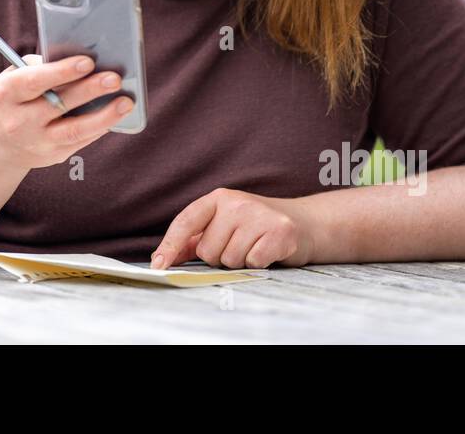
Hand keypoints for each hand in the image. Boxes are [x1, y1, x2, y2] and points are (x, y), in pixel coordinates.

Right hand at [0, 53, 133, 170]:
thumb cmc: (13, 98)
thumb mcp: (14, 78)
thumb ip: (41, 66)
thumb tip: (83, 61)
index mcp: (7, 94)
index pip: (34, 81)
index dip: (62, 72)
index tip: (88, 61)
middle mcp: (19, 121)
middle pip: (58, 105)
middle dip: (89, 90)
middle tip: (115, 78)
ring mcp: (36, 142)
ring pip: (74, 131)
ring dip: (104, 116)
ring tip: (126, 102)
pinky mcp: (53, 156)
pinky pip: (81, 141)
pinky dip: (101, 127)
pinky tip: (116, 115)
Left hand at [150, 188, 317, 269]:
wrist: (305, 224)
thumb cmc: (258, 227)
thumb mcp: (226, 224)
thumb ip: (195, 239)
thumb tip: (164, 256)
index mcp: (219, 198)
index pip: (186, 222)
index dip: (170, 245)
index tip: (158, 265)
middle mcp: (236, 203)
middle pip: (207, 250)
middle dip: (219, 256)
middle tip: (239, 245)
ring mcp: (258, 215)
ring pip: (229, 260)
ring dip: (240, 261)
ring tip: (254, 247)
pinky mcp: (278, 231)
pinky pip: (252, 262)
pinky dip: (258, 264)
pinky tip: (267, 252)